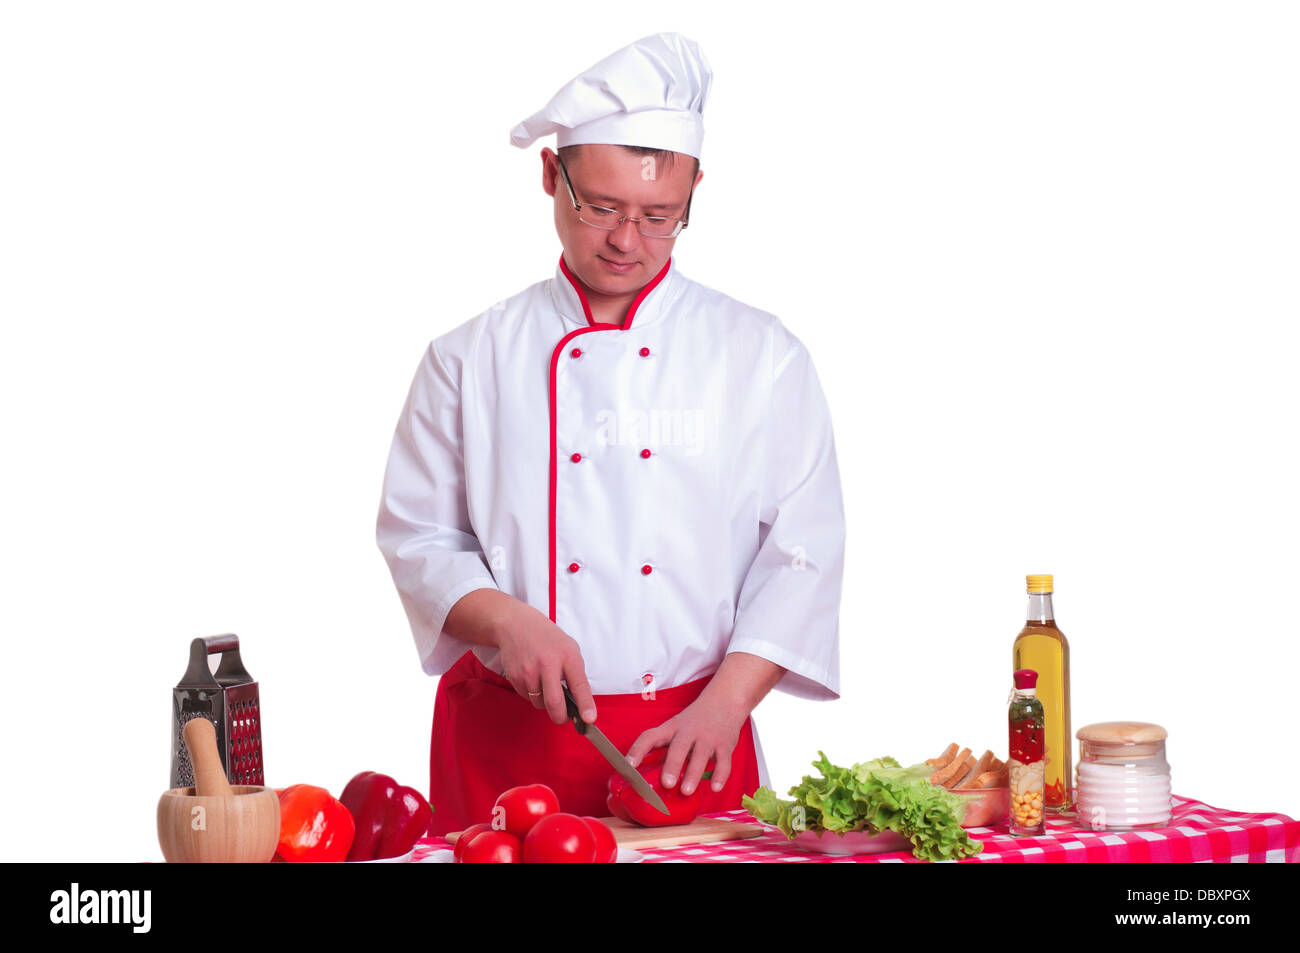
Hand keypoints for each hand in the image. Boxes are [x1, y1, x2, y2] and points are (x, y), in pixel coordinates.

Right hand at [493, 602, 596, 726]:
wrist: (515, 625)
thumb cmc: (546, 638)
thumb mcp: (569, 648)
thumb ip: (576, 673)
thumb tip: (580, 702)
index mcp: (567, 656)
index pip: (579, 685)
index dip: (585, 705)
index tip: (589, 719)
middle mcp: (547, 664)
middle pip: (555, 703)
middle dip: (562, 717)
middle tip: (566, 717)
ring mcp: (529, 672)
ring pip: (540, 704)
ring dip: (545, 702)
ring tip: (545, 683)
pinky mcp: (515, 678)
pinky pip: (527, 698)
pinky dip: (533, 694)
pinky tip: (533, 677)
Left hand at [625, 693, 746, 796]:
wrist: (724, 702)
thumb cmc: (695, 722)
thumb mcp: (676, 729)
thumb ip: (665, 751)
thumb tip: (646, 778)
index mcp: (671, 728)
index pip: (650, 737)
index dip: (637, 750)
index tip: (627, 766)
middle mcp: (688, 731)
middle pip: (678, 747)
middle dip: (672, 765)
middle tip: (666, 783)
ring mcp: (708, 738)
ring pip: (701, 755)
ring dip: (693, 774)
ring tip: (686, 791)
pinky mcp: (725, 745)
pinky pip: (724, 762)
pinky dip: (720, 775)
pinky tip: (715, 787)